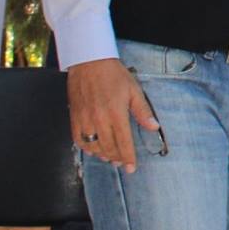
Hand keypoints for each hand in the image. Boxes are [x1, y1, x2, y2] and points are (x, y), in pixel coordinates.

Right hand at [68, 58, 158, 173]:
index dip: (128, 157)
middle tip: (122, 163)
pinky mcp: (74, 117)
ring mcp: (85, 119)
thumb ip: (142, 111)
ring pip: (93, 146)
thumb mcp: (134, 90)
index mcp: (116, 113)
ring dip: (102, 155)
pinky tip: (93, 149)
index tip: (132, 167)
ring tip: (111, 158)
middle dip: (117, 158)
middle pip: (109, 147)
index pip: (124, 142)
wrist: (89, 62)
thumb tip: (154, 127)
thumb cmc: (114, 74)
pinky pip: (78, 139)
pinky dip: (86, 147)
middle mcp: (99, 119)